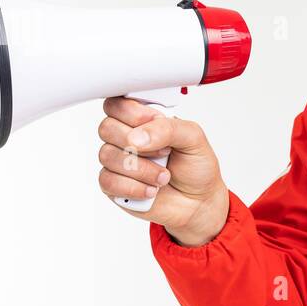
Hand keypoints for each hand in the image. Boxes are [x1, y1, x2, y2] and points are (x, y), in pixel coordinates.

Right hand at [96, 96, 230, 245]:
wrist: (199, 202)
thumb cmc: (196, 166)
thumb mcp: (193, 138)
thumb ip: (167, 128)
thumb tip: (137, 136)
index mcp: (143, 120)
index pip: (117, 104)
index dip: (132, 113)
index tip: (154, 123)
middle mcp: (126, 138)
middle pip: (107, 128)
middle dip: (139, 143)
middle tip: (165, 153)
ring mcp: (118, 162)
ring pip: (107, 156)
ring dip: (141, 169)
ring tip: (164, 177)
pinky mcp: (114, 186)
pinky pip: (107, 181)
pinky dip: (133, 187)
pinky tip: (151, 190)